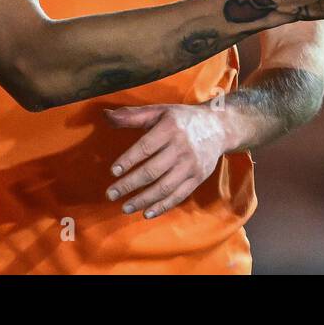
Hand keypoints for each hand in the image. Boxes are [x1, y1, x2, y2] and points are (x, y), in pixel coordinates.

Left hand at [103, 103, 229, 218]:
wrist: (218, 128)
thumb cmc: (182, 119)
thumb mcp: (159, 111)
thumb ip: (132, 115)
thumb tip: (105, 115)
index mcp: (170, 128)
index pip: (145, 147)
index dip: (128, 160)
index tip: (113, 171)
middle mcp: (182, 147)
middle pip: (152, 171)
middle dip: (129, 185)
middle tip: (111, 194)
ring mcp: (191, 165)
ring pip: (164, 187)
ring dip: (143, 200)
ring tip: (125, 207)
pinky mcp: (198, 178)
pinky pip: (179, 195)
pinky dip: (162, 206)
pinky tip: (146, 213)